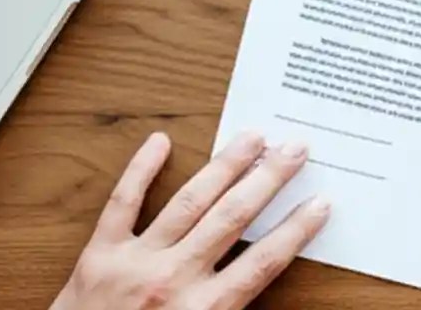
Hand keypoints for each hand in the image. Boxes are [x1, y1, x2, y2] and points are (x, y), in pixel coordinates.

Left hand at [52, 131, 329, 309]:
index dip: (295, 230)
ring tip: (252, 139)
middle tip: (295, 149)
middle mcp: (174, 281)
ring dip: (225, 167)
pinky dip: (140, 170)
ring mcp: (136, 262)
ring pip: (190, 202)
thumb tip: (261, 276)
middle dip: (269, 180)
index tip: (320, 203)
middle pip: (234, 219)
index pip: (263, 262)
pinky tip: (160, 142)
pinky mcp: (99, 255)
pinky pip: (123, 203)